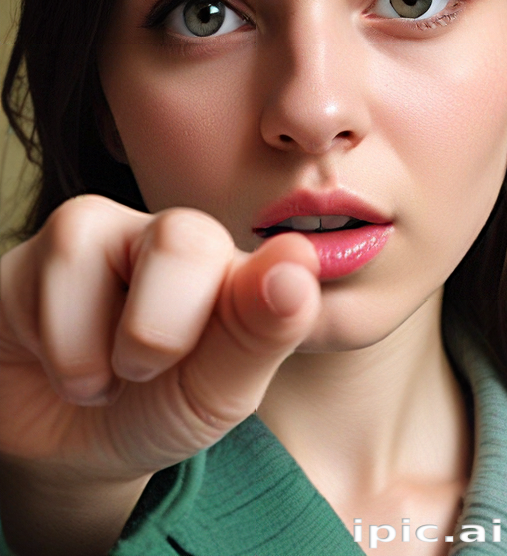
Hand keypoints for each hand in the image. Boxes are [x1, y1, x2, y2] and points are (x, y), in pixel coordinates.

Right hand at [0, 194, 320, 481]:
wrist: (70, 446)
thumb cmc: (155, 410)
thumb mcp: (216, 392)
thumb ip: (258, 332)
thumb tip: (296, 263)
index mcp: (228, 267)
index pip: (266, 255)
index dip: (270, 283)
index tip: (285, 297)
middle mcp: (167, 236)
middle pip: (184, 236)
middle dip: (162, 333)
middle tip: (145, 372)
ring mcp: (100, 232)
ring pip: (92, 249)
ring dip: (96, 353)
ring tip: (103, 372)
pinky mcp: (39, 251)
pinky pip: (48, 279)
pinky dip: (62, 354)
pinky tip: (63, 358)